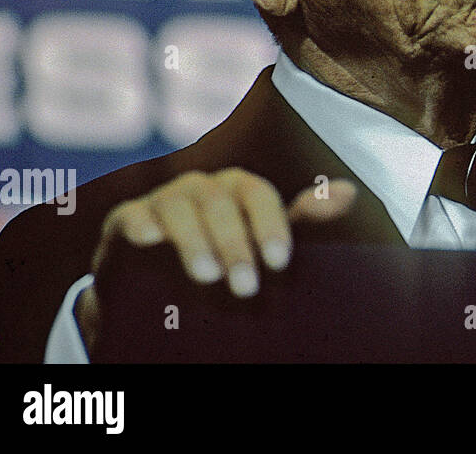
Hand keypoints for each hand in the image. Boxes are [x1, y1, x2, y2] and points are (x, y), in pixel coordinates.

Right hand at [75, 169, 356, 351]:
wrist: (162, 286)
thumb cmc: (227, 260)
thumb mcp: (265, 245)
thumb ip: (303, 223)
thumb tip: (348, 192)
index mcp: (239, 188)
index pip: (259, 195)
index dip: (271, 226)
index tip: (281, 263)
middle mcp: (203, 187)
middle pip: (221, 205)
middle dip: (236, 246)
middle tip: (247, 288)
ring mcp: (163, 200)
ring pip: (178, 208)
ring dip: (193, 241)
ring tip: (207, 277)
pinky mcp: (127, 220)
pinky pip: (132, 214)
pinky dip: (140, 223)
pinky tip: (150, 241)